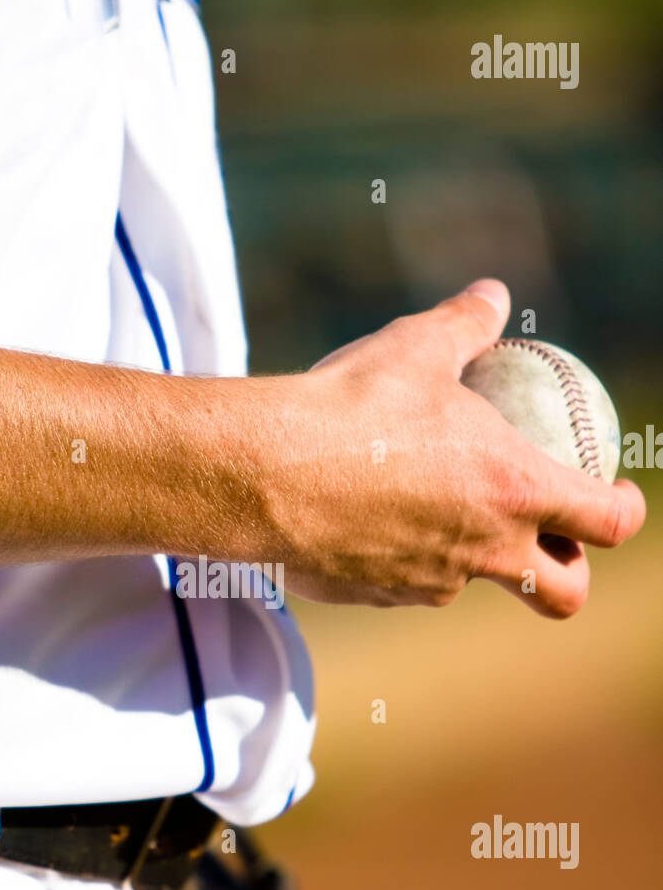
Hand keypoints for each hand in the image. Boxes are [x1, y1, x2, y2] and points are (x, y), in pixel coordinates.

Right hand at [259, 280, 644, 615]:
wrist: (264, 473)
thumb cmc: (351, 406)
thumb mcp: (415, 347)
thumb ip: (465, 324)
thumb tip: (492, 295)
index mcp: (515, 491)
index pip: (607, 522)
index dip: (624, 511)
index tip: (618, 495)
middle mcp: (484, 550)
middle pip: (560, 594)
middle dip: (568, 576)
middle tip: (551, 545)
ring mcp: (430, 582)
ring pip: (469, 582)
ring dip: (468, 556)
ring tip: (430, 509)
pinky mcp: (375, 595)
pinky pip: (403, 582)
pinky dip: (400, 556)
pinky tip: (363, 516)